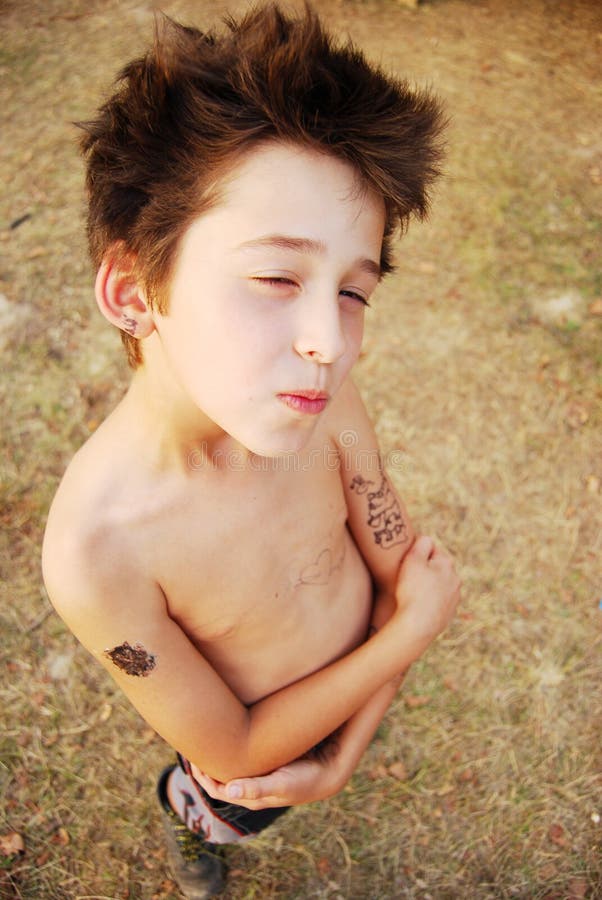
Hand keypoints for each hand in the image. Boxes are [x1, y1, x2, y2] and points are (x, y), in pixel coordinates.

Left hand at [191, 749, 345, 810]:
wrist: (327, 774)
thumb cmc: (304, 780)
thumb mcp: (281, 784)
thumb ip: (257, 789)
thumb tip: (228, 790)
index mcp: (250, 795)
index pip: (216, 787)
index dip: (203, 774)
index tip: (193, 756)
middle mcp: (251, 788)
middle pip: (219, 778)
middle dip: (205, 763)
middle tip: (194, 743)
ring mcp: (259, 776)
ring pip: (230, 768)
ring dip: (218, 756)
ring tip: (208, 738)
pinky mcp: (267, 765)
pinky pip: (242, 759)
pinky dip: (232, 751)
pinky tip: (230, 735)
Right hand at [394, 534, 460, 651]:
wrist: (417, 625)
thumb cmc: (413, 590)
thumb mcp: (413, 560)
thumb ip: (421, 544)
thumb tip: (427, 538)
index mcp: (447, 563)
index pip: (431, 548)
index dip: (417, 553)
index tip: (407, 562)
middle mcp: (455, 579)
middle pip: (436, 567)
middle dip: (424, 569)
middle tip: (407, 577)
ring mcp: (454, 598)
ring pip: (438, 584)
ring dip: (428, 585)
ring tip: (411, 593)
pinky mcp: (449, 613)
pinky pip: (437, 601)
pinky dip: (429, 601)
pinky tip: (417, 606)